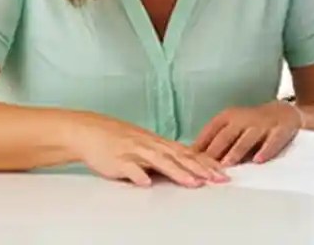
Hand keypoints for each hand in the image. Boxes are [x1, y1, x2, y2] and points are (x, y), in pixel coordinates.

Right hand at [70, 113, 227, 187]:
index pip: (189, 153)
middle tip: (218, 179)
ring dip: (178, 172)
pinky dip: (138, 175)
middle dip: (201, 169)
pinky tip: (146, 183)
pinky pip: (129, 168)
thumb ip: (165, 156)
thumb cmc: (120, 139)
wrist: (90, 130)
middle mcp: (151, 145)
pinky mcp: (117, 159)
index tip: (223, 172)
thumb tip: (187, 165)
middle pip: (180, 157)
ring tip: (193, 183)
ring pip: (160, 161)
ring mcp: (135, 151)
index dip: (207, 163)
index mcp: (159, 143)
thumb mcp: (146, 145)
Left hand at [193, 101, 302, 165]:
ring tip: (227, 164)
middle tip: (203, 168)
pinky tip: (259, 160)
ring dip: (236, 151)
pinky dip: (266, 150)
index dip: (199, 146)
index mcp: (227, 117)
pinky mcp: (280, 130)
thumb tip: (187, 159)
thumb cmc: (251, 125)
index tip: (187, 161)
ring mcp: (262, 124)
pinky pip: (273, 140)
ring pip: (247, 138)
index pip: (210, 131)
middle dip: (215, 151)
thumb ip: (212, 142)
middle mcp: (243, 119)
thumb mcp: (230, 127)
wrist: (284, 112)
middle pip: (226, 135)